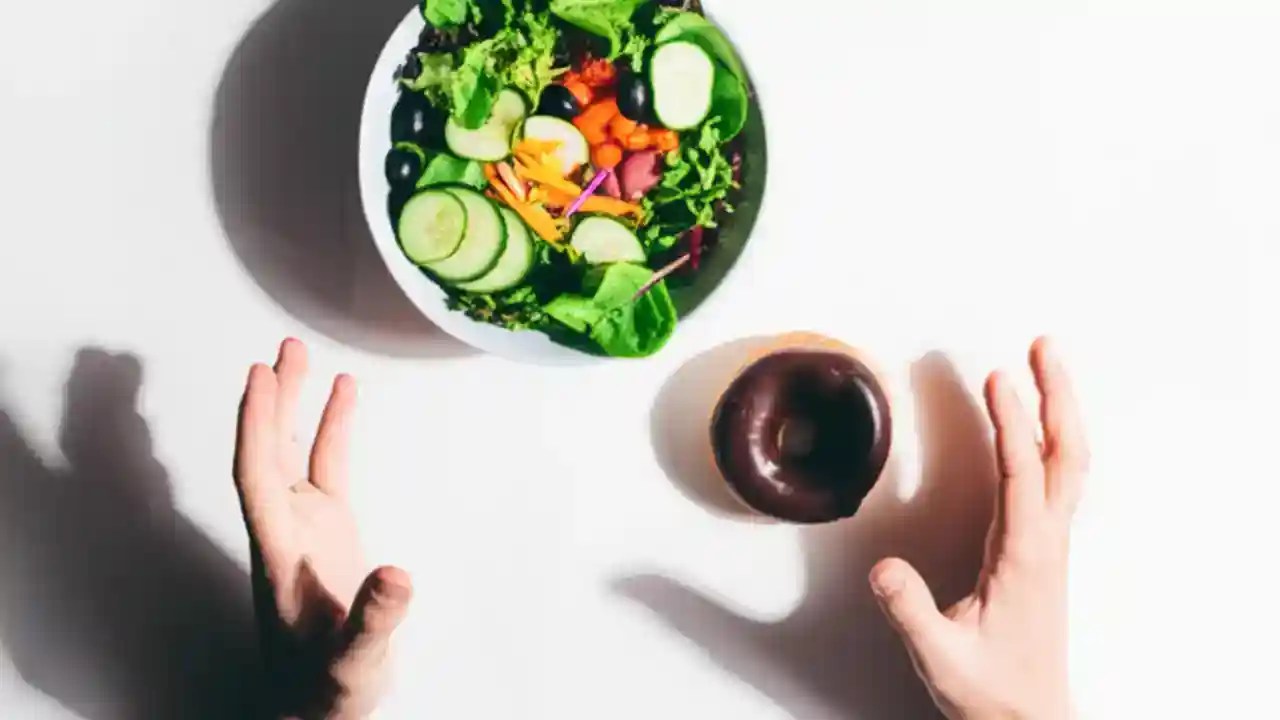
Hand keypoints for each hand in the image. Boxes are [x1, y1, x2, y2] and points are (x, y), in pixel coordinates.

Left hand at [235, 339, 412, 718]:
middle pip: (267, 452)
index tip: (258, 378)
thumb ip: (374, 618)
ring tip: (300, 354)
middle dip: (271, 399)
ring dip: (295, 404)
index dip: (255, 426)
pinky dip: (332, 429)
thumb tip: (398, 575)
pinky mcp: (329, 529)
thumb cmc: (326, 685)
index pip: (257, 477)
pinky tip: (343, 395)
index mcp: (281, 553)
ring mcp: (306, 526)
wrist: (318, 701)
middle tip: (282, 349)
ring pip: (292, 453)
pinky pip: (327, 467)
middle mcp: (286, 530)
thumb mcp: (355, 659)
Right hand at [870, 338, 1086, 719]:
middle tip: (1044, 345)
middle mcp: (1045, 542)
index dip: (1012, 424)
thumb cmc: (991, 691)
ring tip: (1044, 366)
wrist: (1028, 719)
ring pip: (1067, 462)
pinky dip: (1047, 438)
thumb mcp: (940, 656)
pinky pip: (1053, 478)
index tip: (998, 377)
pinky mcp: (1039, 549)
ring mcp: (1048, 543)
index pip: (1022, 475)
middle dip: (1057, 395)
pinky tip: (1033, 426)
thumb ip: (911, 612)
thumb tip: (884, 569)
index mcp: (1024, 558)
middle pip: (1066, 454)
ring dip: (1058, 410)